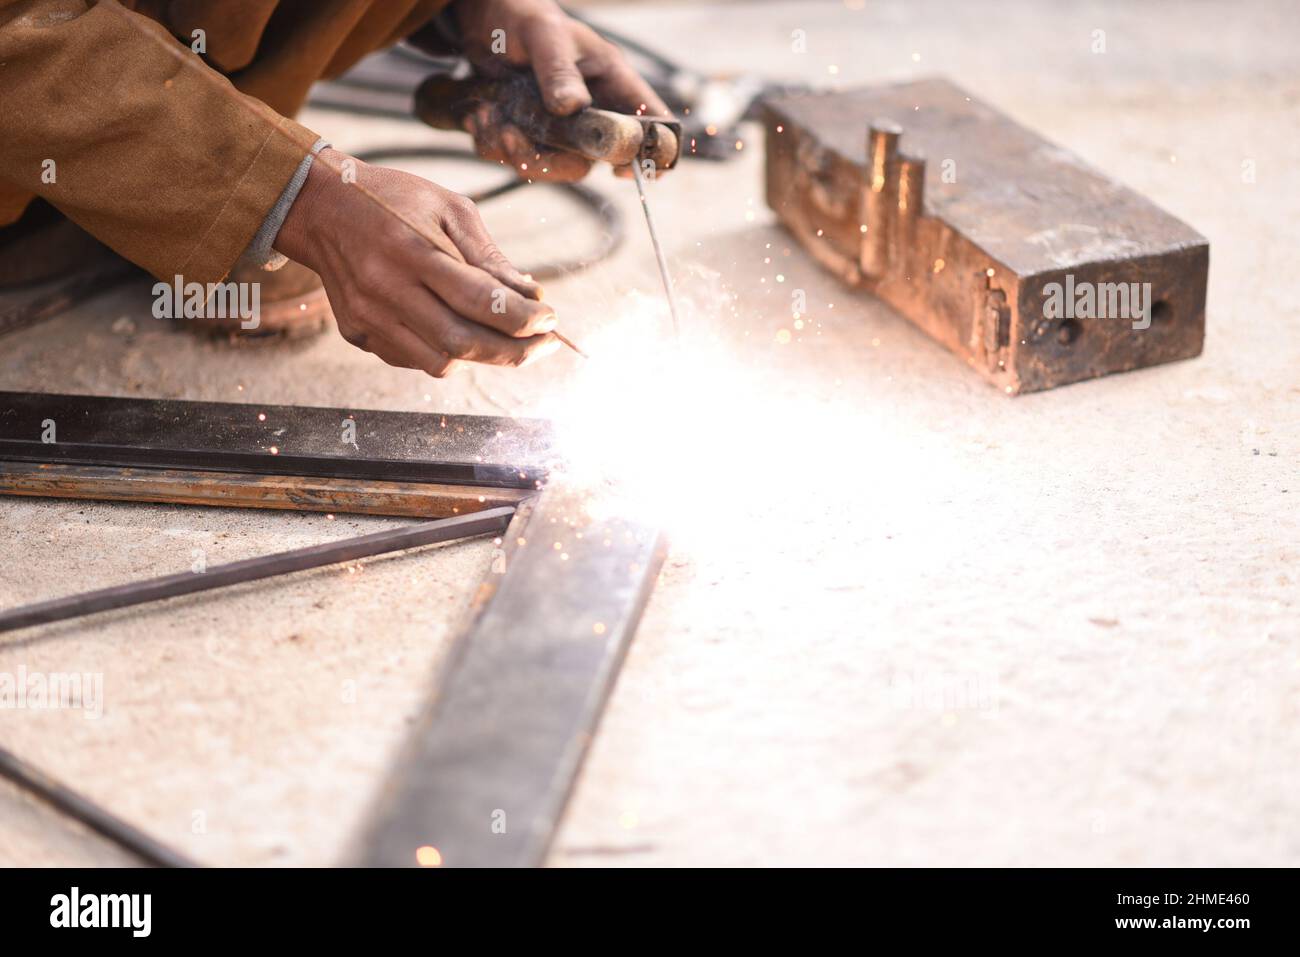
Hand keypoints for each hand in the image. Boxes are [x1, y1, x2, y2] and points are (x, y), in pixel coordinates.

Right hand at [275, 148, 561, 376]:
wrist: (321, 208)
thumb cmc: (395, 200)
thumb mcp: (450, 209)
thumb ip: (490, 257)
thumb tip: (531, 295)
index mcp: (412, 250)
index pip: (480, 301)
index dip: (524, 318)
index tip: (551, 319)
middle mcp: (387, 290)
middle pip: (463, 342)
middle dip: (515, 351)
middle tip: (545, 344)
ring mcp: (369, 317)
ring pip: (440, 362)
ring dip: (483, 357)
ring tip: (506, 339)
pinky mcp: (359, 334)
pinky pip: (415, 360)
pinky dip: (447, 353)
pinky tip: (460, 330)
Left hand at [451, 0, 671, 180]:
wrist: (482, 20)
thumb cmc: (523, 17)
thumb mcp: (542, 35)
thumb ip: (558, 70)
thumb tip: (572, 108)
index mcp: (612, 81)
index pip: (650, 124)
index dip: (648, 154)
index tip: (618, 170)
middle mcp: (592, 110)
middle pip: (591, 162)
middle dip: (548, 160)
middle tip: (511, 136)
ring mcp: (561, 127)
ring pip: (550, 165)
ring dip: (512, 150)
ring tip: (486, 117)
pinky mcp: (532, 134)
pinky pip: (518, 158)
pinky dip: (494, 145)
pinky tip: (480, 116)